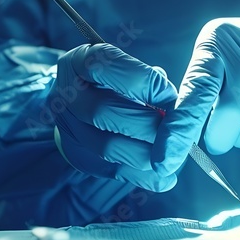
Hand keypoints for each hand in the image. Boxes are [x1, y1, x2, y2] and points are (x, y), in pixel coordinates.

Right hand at [50, 43, 178, 191]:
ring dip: (147, 153)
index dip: (143, 81)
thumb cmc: (117, 80)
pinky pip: (112, 171)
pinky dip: (145, 176)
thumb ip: (150, 81)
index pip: (104, 67)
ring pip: (106, 147)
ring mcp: (69, 128)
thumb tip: (174, 106)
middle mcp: (65, 95)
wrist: (86, 102)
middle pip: (102, 112)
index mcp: (78, 63)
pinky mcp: (79, 156)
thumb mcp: (128, 67)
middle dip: (146, 123)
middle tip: (174, 130)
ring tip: (173, 154)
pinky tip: (166, 176)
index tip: (170, 94)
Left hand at [153, 18, 239, 175]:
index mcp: (218, 43)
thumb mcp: (209, 60)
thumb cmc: (234, 57)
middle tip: (216, 139)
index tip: (165, 161)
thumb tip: (179, 141)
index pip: (198, 90)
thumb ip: (195, 94)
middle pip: (233, 110)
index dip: (181, 128)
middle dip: (219, 137)